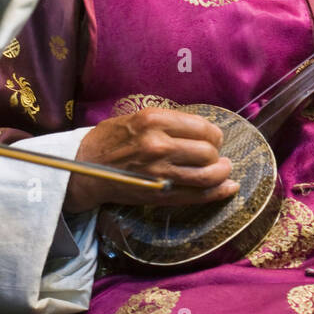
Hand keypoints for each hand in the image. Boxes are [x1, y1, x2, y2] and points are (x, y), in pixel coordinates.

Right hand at [65, 108, 238, 214]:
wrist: (83, 170)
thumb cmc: (110, 140)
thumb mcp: (136, 117)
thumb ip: (168, 121)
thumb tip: (203, 129)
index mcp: (153, 120)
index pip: (203, 127)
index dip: (214, 134)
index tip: (212, 138)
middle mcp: (158, 145)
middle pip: (208, 151)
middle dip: (216, 153)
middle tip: (212, 155)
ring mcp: (159, 172)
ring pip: (208, 174)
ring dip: (222, 172)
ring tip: (223, 169)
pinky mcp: (159, 194)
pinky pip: (197, 195)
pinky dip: (218, 193)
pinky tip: (229, 188)